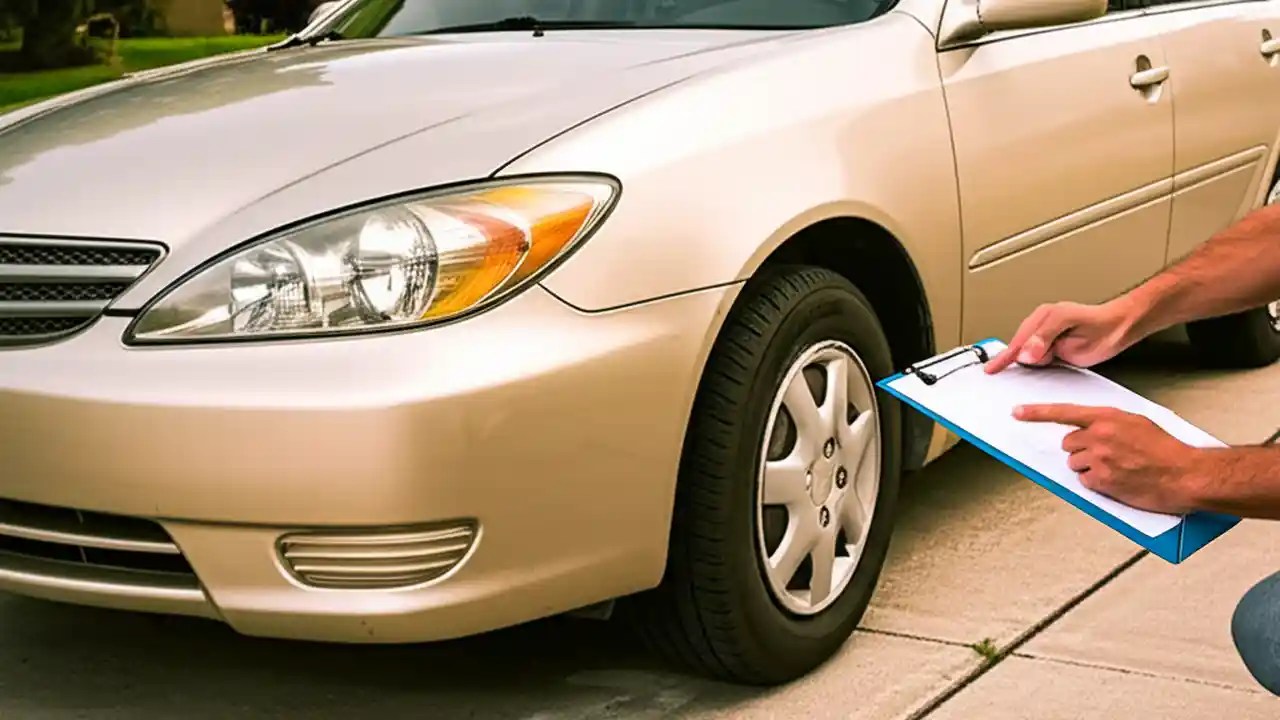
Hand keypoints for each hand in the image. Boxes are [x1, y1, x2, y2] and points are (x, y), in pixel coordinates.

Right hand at [984, 299, 1144, 373]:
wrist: (1118, 329)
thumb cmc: (1097, 320)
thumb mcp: (1066, 320)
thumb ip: (1044, 335)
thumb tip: (1026, 353)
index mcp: (1040, 318)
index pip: (1017, 339)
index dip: (1004, 355)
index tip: (992, 368)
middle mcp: (1041, 332)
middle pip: (1018, 350)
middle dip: (1007, 361)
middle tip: (994, 373)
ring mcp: (1048, 344)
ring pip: (1027, 359)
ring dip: (1019, 368)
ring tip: (1007, 375)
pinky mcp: (1056, 356)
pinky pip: (1038, 366)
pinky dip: (1031, 372)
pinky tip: (1028, 377)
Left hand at [1012, 403, 1202, 514]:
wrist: (1187, 474)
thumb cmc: (1168, 450)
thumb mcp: (1138, 423)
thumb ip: (1110, 422)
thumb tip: (1091, 427)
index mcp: (1108, 418)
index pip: (1064, 412)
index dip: (1036, 413)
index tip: (1017, 412)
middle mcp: (1100, 436)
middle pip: (1068, 443)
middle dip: (1080, 449)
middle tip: (1104, 454)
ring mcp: (1099, 459)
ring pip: (1074, 463)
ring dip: (1088, 467)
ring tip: (1116, 468)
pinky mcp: (1101, 480)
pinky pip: (1084, 481)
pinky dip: (1096, 483)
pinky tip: (1117, 480)